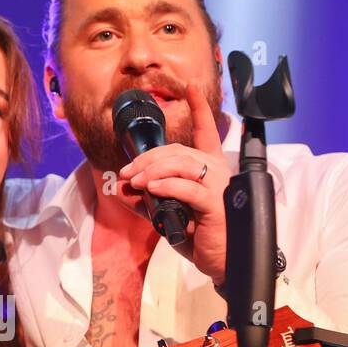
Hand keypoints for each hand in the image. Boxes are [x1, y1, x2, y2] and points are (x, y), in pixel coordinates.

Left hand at [118, 80, 231, 285]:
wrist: (224, 262)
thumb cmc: (202, 237)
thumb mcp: (170, 215)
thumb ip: (150, 200)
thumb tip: (123, 189)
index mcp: (211, 169)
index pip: (205, 131)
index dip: (199, 107)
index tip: (190, 85)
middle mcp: (218, 172)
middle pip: (178, 151)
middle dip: (148, 158)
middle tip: (127, 172)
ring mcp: (218, 186)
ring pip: (182, 165)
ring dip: (153, 171)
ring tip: (135, 182)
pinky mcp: (215, 204)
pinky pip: (188, 188)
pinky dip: (167, 186)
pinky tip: (151, 189)